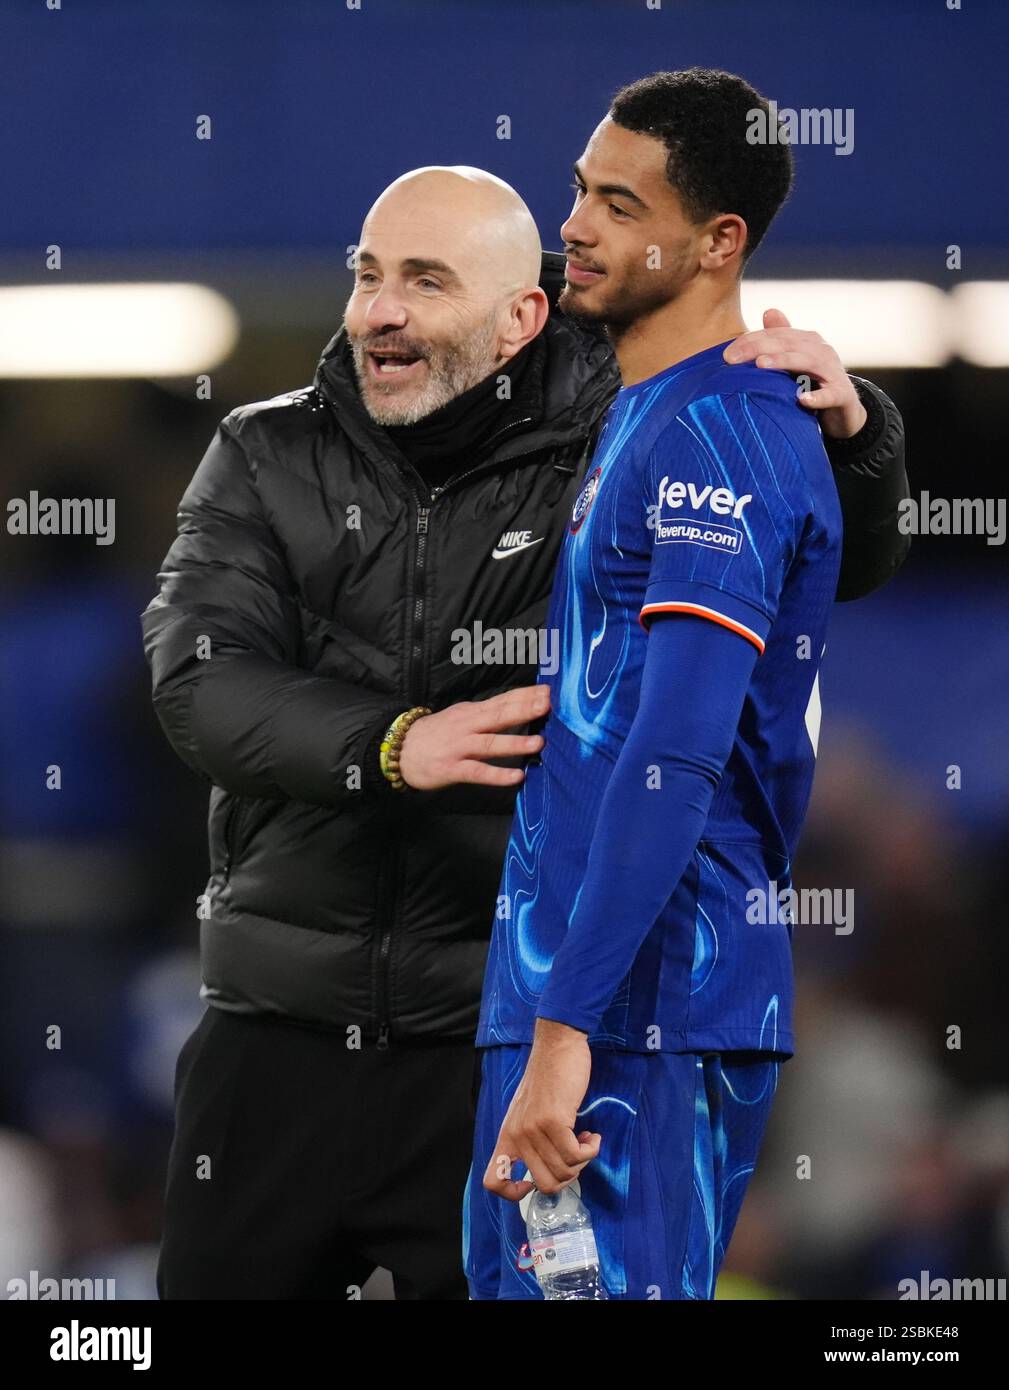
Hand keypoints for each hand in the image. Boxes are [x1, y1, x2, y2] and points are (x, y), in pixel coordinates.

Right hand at [398, 684, 549, 789]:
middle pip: (498, 716)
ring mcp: (459, 747)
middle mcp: (467, 726)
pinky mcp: (452, 769)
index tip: (548, 690)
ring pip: (490, 743)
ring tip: (538, 742)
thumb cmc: (436, 734)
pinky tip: (516, 777)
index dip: (524, 695)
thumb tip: (518, 706)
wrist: (398, 750)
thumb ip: (487, 713)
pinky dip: (497, 775)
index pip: (501, 700)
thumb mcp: (461, 716)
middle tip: (546, 705)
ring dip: (514, 743)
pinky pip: (477, 772)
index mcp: (471, 712)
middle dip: (523, 710)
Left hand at [482, 1019, 600, 1200]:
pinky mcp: (554, 1120)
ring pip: (564, 1171)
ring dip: (583, 1160)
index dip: (513, 1194)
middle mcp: (517, 1136)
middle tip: (577, 1156)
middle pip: (543, 1184)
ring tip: (587, 1140)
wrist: (557, 1045)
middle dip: (568, 1177)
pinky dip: (591, 1150)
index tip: (535, 1183)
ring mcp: (534, 1129)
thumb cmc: (549, 1077)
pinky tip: (593, 1136)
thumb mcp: (529, 1111)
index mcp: (508, 1135)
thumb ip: (532, 1138)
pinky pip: (576, 1155)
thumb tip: (549, 1170)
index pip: (493, 1181)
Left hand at [723, 308, 867, 439]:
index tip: (725, 354)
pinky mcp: (842, 395)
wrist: (845, 410)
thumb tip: (769, 311)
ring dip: (783, 362)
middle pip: (787, 344)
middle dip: (758, 349)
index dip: (750, 341)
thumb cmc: (814, 382)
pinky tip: (802, 400)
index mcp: (806, 341)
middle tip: (731, 360)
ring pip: (807, 362)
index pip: (775, 335)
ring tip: (760, 365)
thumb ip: (782, 339)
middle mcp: (820, 350)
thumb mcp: (797, 359)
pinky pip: (830, 395)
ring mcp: (833, 371)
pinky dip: (818, 397)